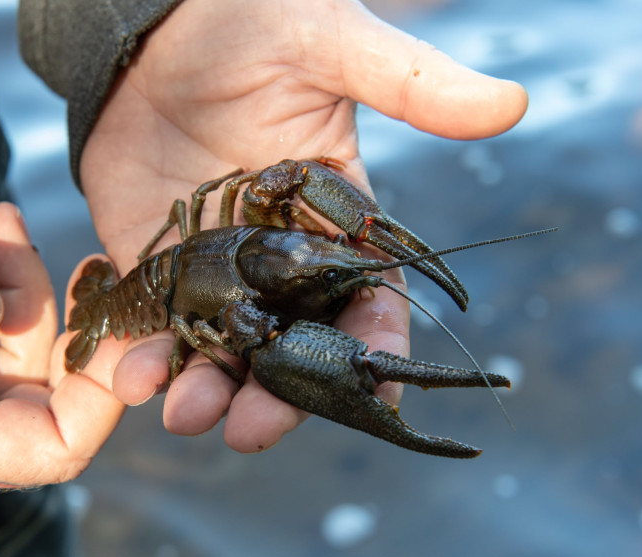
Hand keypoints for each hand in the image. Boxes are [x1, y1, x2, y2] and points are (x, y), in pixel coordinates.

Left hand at [74, 0, 527, 451]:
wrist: (152, 17)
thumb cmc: (254, 20)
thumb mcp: (335, 45)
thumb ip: (414, 85)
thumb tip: (512, 103)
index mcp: (336, 221)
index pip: (368, 298)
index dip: (375, 348)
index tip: (375, 393)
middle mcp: (279, 257)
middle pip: (290, 343)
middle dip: (276, 393)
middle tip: (251, 430)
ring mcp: (216, 264)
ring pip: (221, 345)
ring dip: (206, 386)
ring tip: (181, 411)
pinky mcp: (156, 259)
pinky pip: (156, 319)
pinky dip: (145, 353)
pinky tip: (130, 374)